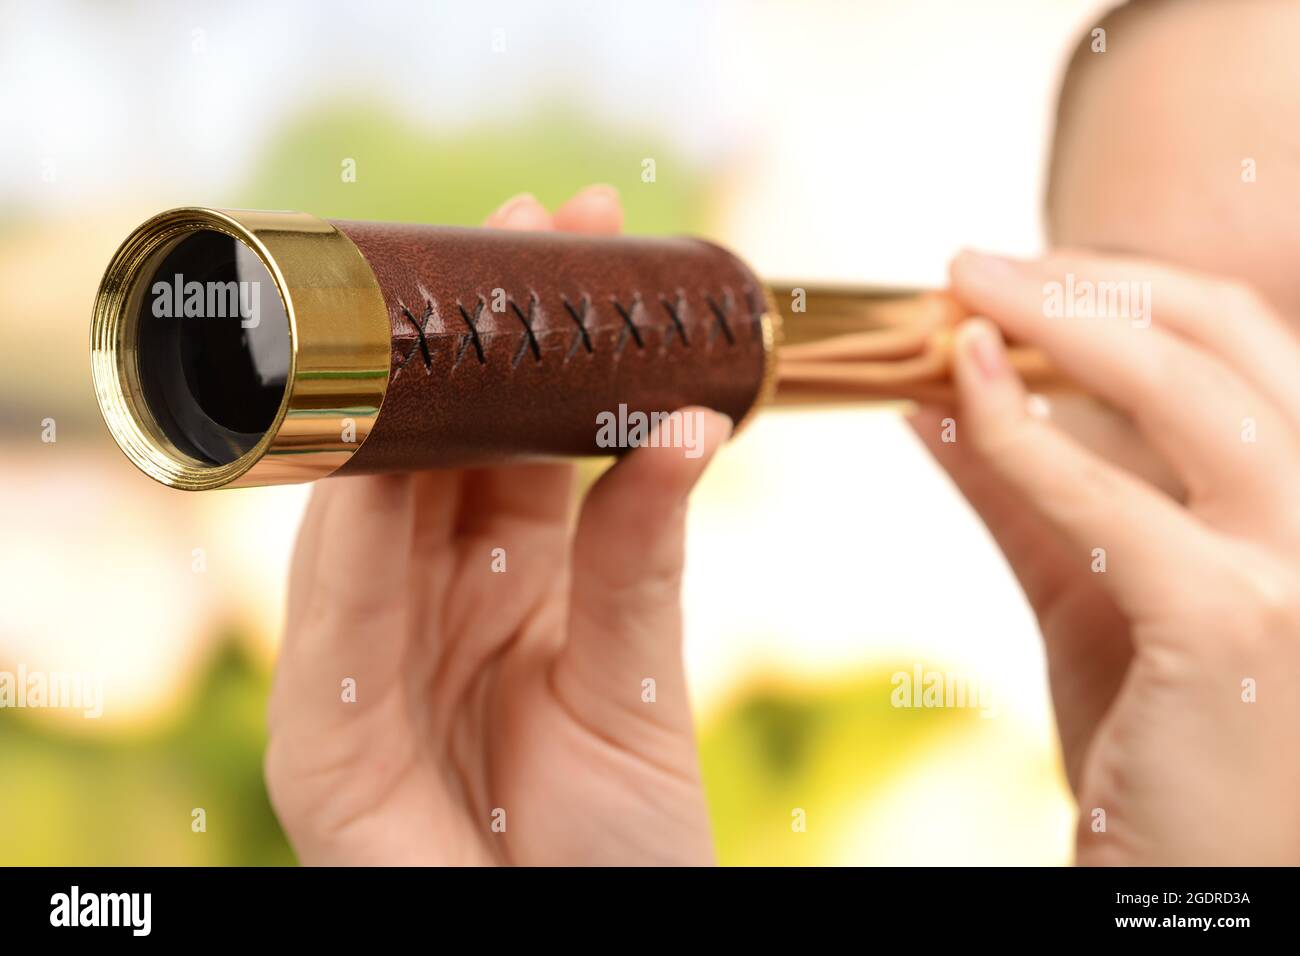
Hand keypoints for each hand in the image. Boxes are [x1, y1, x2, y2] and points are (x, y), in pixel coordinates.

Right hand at [265, 187, 729, 865]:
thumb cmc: (624, 843)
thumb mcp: (637, 679)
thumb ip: (637, 557)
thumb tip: (686, 420)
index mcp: (513, 586)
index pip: (512, 440)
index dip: (539, 346)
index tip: (585, 238)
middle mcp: (434, 609)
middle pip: (435, 455)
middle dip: (469, 343)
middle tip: (525, 229)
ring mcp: (371, 671)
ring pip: (368, 517)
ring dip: (400, 410)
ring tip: (449, 300)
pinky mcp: (322, 749)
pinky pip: (335, 622)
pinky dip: (351, 536)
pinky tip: (380, 447)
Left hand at [915, 250, 1299, 864]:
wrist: (1199, 884)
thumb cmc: (1159, 749)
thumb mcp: (1089, 598)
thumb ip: (1026, 493)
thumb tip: (939, 402)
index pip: (1244, 340)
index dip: (1129, 287)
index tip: (1019, 271)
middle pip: (1229, 334)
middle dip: (1091, 280)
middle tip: (971, 262)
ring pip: (1192, 387)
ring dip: (1065, 318)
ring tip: (962, 288)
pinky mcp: (1241, 626)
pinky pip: (1111, 500)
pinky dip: (1023, 436)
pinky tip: (957, 388)